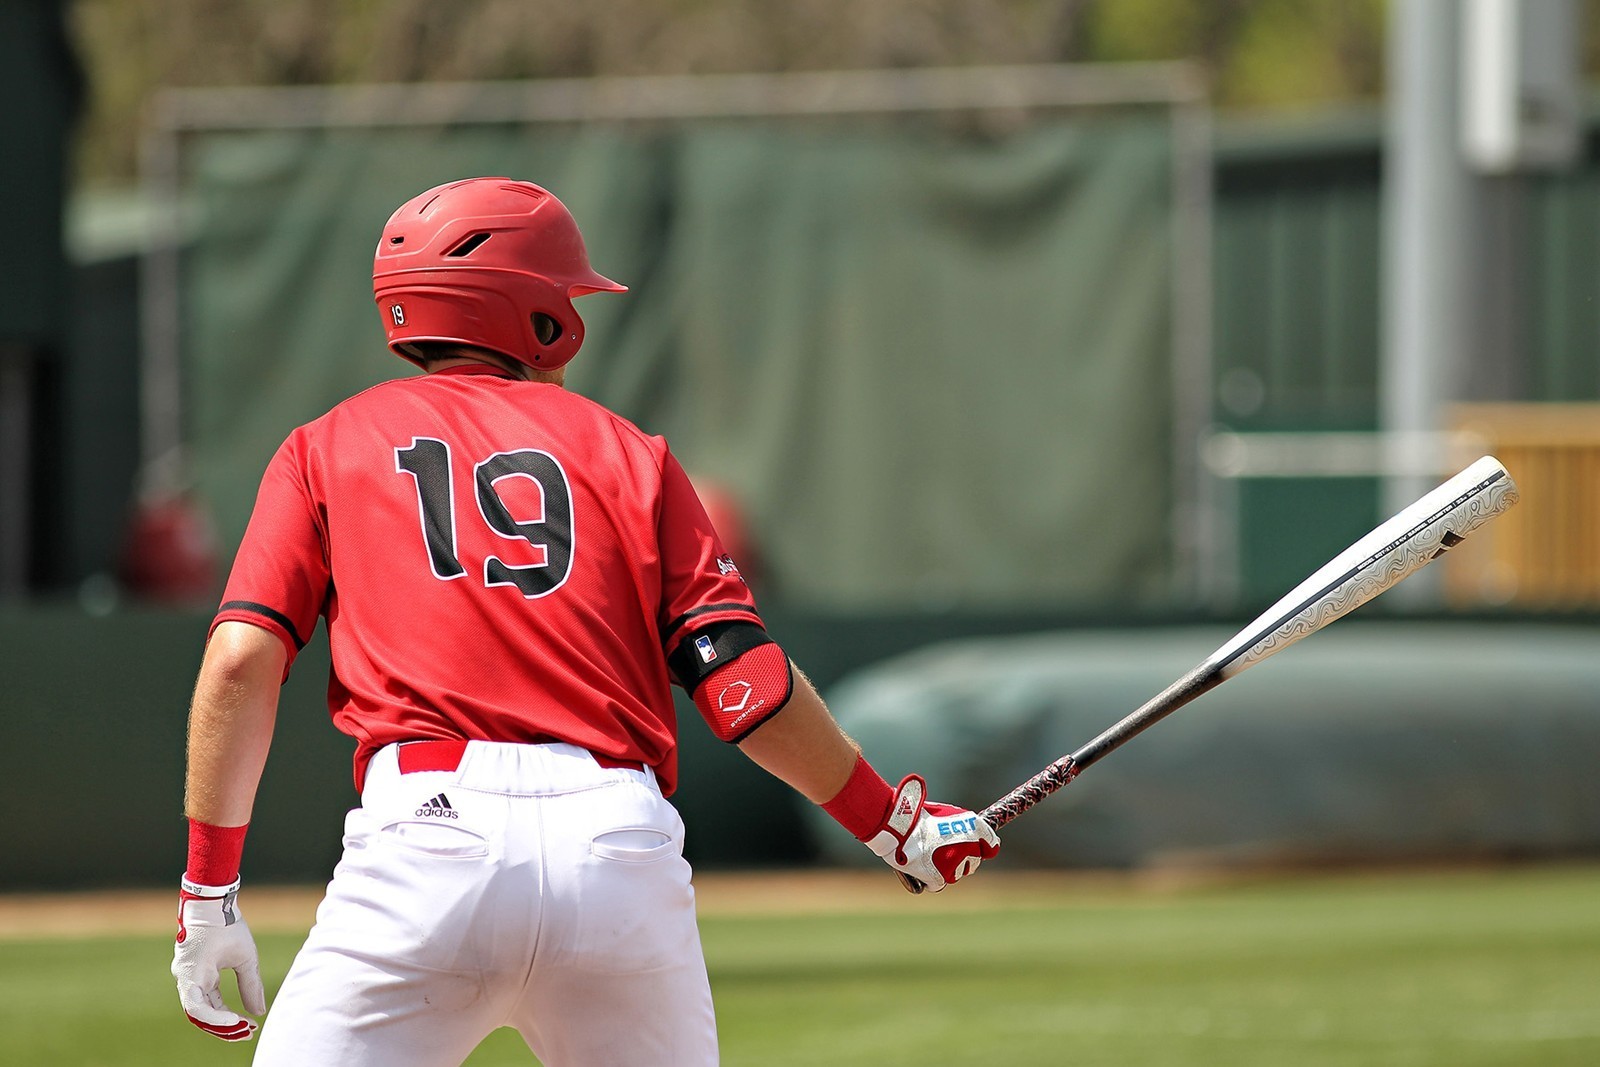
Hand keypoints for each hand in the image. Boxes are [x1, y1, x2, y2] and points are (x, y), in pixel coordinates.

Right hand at [171, 880, 265, 1040]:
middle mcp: (185, 978)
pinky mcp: (195, 974)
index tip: (241, 1022)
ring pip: (200, 1009)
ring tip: (246, 1028)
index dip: (219, 1021)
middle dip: (223, 1027)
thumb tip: (258, 1012)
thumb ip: (251, 984)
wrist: (210, 903)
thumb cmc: (228, 926)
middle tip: (248, 1032)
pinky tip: (236, 1016)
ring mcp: (188, 977)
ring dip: (220, 1021)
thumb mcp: (245, 955)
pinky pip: (203, 998)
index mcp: (193, 974)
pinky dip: (218, 1009)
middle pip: (199, 1015)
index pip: (199, 1009)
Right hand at [865, 775, 999, 892]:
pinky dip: (930, 879)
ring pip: (956, 874)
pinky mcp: (939, 877)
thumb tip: (983, 840)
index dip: (984, 847)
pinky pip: (939, 884)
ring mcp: (954, 863)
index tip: (978, 849)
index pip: (991, 845)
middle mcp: (968, 845)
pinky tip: (922, 867)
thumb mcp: (947, 812)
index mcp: (973, 825)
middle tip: (944, 850)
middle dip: (963, 859)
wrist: (898, 825)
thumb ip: (966, 826)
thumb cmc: (919, 816)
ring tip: (929, 855)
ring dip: (946, 868)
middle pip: (974, 862)